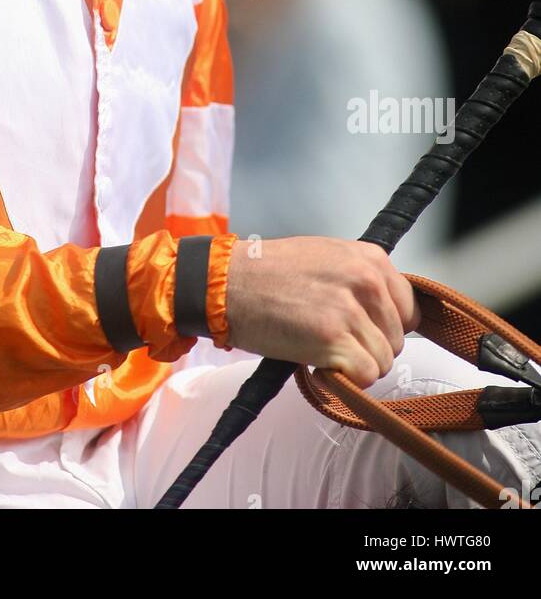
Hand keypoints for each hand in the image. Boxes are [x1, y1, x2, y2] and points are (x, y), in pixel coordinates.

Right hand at [225, 235, 421, 387]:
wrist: (227, 283)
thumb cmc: (269, 272)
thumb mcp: (326, 257)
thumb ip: (360, 279)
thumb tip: (385, 313)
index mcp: (369, 258)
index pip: (409, 309)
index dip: (386, 327)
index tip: (363, 331)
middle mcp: (366, 280)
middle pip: (397, 339)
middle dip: (368, 348)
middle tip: (333, 341)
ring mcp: (350, 310)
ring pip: (382, 361)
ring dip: (354, 365)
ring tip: (321, 350)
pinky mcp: (333, 339)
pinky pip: (364, 376)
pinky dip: (343, 380)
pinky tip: (318, 365)